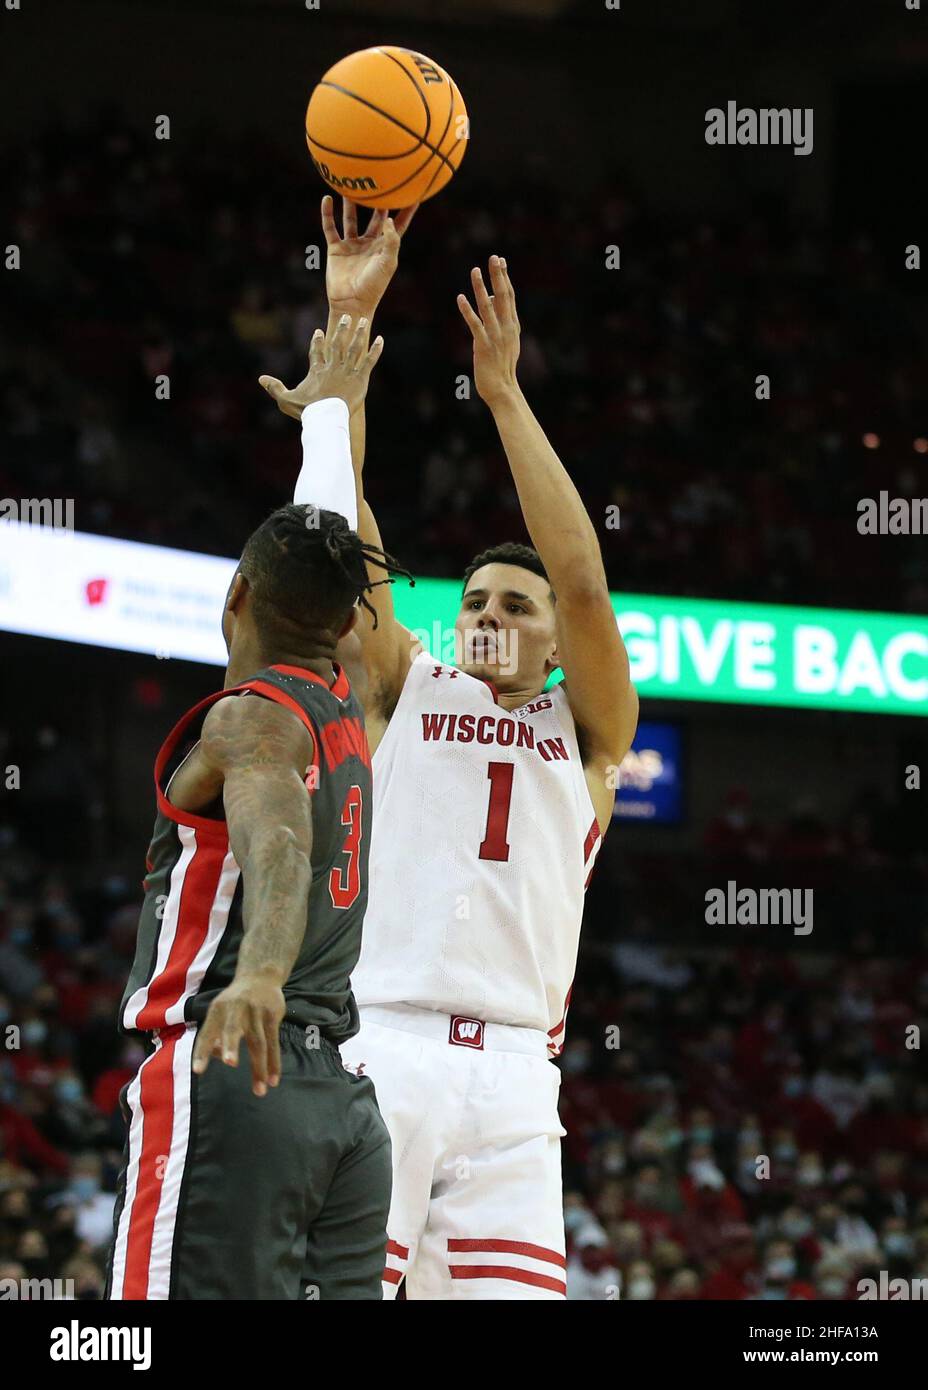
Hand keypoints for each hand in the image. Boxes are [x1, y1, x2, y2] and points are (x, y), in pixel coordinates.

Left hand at [191, 971, 285, 1097]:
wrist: (260, 976)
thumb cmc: (234, 1002)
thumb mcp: (219, 1012)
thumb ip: (215, 1034)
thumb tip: (215, 1056)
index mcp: (218, 1010)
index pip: (207, 1032)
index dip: (202, 1051)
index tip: (198, 1071)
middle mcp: (235, 1008)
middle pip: (233, 1028)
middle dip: (231, 1045)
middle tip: (229, 1062)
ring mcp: (256, 1011)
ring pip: (258, 1042)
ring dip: (259, 1068)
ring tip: (260, 1090)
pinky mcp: (272, 1014)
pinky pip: (274, 1042)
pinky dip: (274, 1063)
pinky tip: (273, 1079)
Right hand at [259, 314, 383, 418]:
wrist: (326, 417)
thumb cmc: (306, 410)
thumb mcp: (286, 399)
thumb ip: (274, 388)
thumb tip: (260, 379)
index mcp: (317, 370)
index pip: (316, 351)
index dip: (317, 341)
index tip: (319, 331)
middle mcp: (332, 366)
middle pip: (337, 343)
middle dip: (342, 329)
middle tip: (347, 317)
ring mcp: (347, 371)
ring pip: (353, 348)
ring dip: (358, 333)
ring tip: (362, 321)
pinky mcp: (360, 378)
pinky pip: (369, 361)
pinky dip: (375, 350)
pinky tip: (380, 339)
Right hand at [323, 195, 416, 316]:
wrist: (351, 302)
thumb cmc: (373, 286)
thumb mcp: (387, 263)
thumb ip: (390, 240)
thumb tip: (388, 218)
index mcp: (385, 247)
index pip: (399, 224)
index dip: (406, 209)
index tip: (414, 192)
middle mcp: (369, 243)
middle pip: (375, 216)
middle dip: (377, 200)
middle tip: (378, 179)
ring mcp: (352, 245)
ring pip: (351, 218)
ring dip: (350, 203)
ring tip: (350, 184)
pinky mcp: (336, 249)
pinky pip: (330, 227)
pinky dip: (327, 214)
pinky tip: (327, 199)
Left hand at [457, 255, 520, 407]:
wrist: (502, 389)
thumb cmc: (501, 365)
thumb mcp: (505, 340)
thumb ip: (500, 319)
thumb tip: (491, 298)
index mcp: (513, 325)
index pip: (510, 296)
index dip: (505, 278)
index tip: (501, 260)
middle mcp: (506, 328)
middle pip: (503, 297)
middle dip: (498, 276)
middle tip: (494, 257)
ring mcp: (495, 336)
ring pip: (488, 307)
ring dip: (481, 288)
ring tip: (475, 271)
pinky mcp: (483, 345)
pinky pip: (474, 324)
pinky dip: (467, 310)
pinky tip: (460, 298)